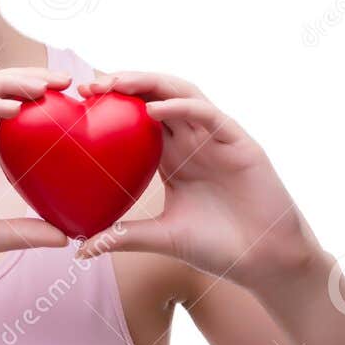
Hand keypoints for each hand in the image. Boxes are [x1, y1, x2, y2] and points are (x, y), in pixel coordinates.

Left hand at [73, 72, 321, 291]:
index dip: (111, 105)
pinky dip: (181, 106)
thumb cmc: (218, 247)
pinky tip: (155, 110)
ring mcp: (216, 138)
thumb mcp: (162, 238)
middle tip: (90, 85)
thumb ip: (124, 237)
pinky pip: (208, 115)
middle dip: (124, 84)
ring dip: (149, 83)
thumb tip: (80, 249)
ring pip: (182, 93)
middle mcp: (193, 140)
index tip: (79, 102)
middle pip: (156, 96)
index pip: (138, 117)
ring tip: (117, 83)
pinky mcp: (239, 143)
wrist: (265, 262)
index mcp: (173, 157)